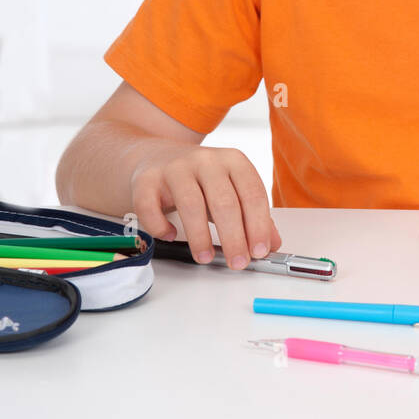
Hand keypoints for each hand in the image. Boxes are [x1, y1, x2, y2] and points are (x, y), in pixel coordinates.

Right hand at [130, 144, 282, 267]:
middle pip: (224, 202)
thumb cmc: (199, 179)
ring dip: (200, 237)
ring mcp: (175, 168)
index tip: (260, 250)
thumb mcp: (231, 190)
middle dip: (234, 238)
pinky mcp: (147, 179)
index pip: (252, 194)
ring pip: (191, 205)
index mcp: (233, 161)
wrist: (157, 156)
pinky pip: (152, 207)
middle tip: (238, 262)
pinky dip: (161, 226)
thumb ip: (252, 215)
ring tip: (205, 257)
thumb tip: (271, 243)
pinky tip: (171, 236)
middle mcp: (206, 160)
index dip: (259, 225)